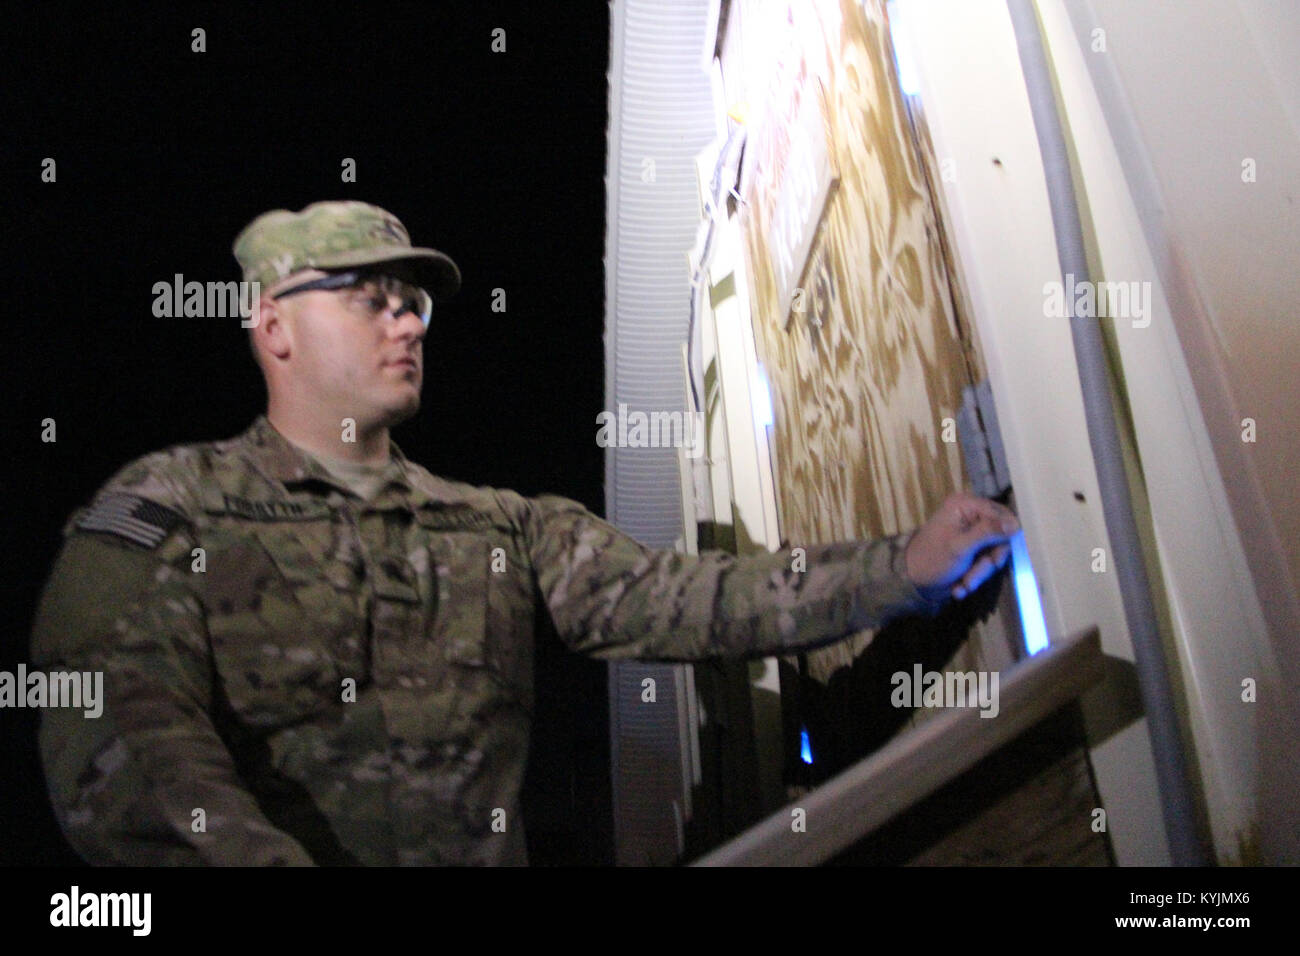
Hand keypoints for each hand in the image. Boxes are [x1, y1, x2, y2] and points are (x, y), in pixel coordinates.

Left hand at [904, 492, 1019, 601]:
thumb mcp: (961, 546)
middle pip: (1000, 536)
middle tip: (973, 577)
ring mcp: (971, 534)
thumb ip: (988, 533)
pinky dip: (974, 577)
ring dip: (979, 573)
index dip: (1004, 537)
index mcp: (965, 505)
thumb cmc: (932, 560)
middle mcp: (970, 515)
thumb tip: (1015, 524)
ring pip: (994, 553)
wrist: (912, 583)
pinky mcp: (972, 550)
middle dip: (988, 562)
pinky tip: (959, 586)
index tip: (998, 558)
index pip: (1001, 514)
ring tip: (964, 584)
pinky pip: (985, 563)